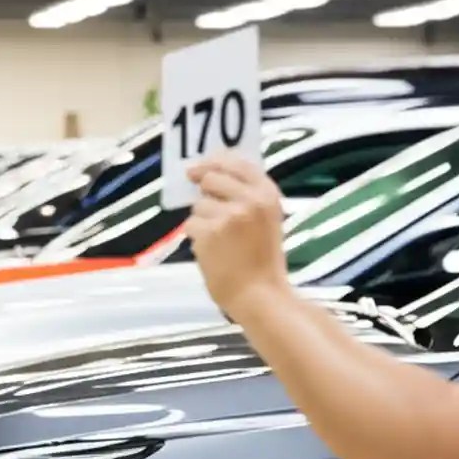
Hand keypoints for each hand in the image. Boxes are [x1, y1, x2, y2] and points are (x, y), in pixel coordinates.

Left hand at [185, 154, 293, 316]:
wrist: (260, 295)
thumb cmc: (262, 260)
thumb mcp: (266, 219)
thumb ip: (246, 195)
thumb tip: (210, 170)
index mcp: (267, 194)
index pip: (237, 163)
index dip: (214, 163)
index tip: (200, 168)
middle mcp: (250, 200)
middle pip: (210, 178)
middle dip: (205, 193)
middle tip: (212, 213)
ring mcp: (228, 215)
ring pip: (198, 206)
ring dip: (203, 222)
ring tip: (221, 243)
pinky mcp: (209, 232)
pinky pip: (191, 225)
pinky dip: (197, 239)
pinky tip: (214, 253)